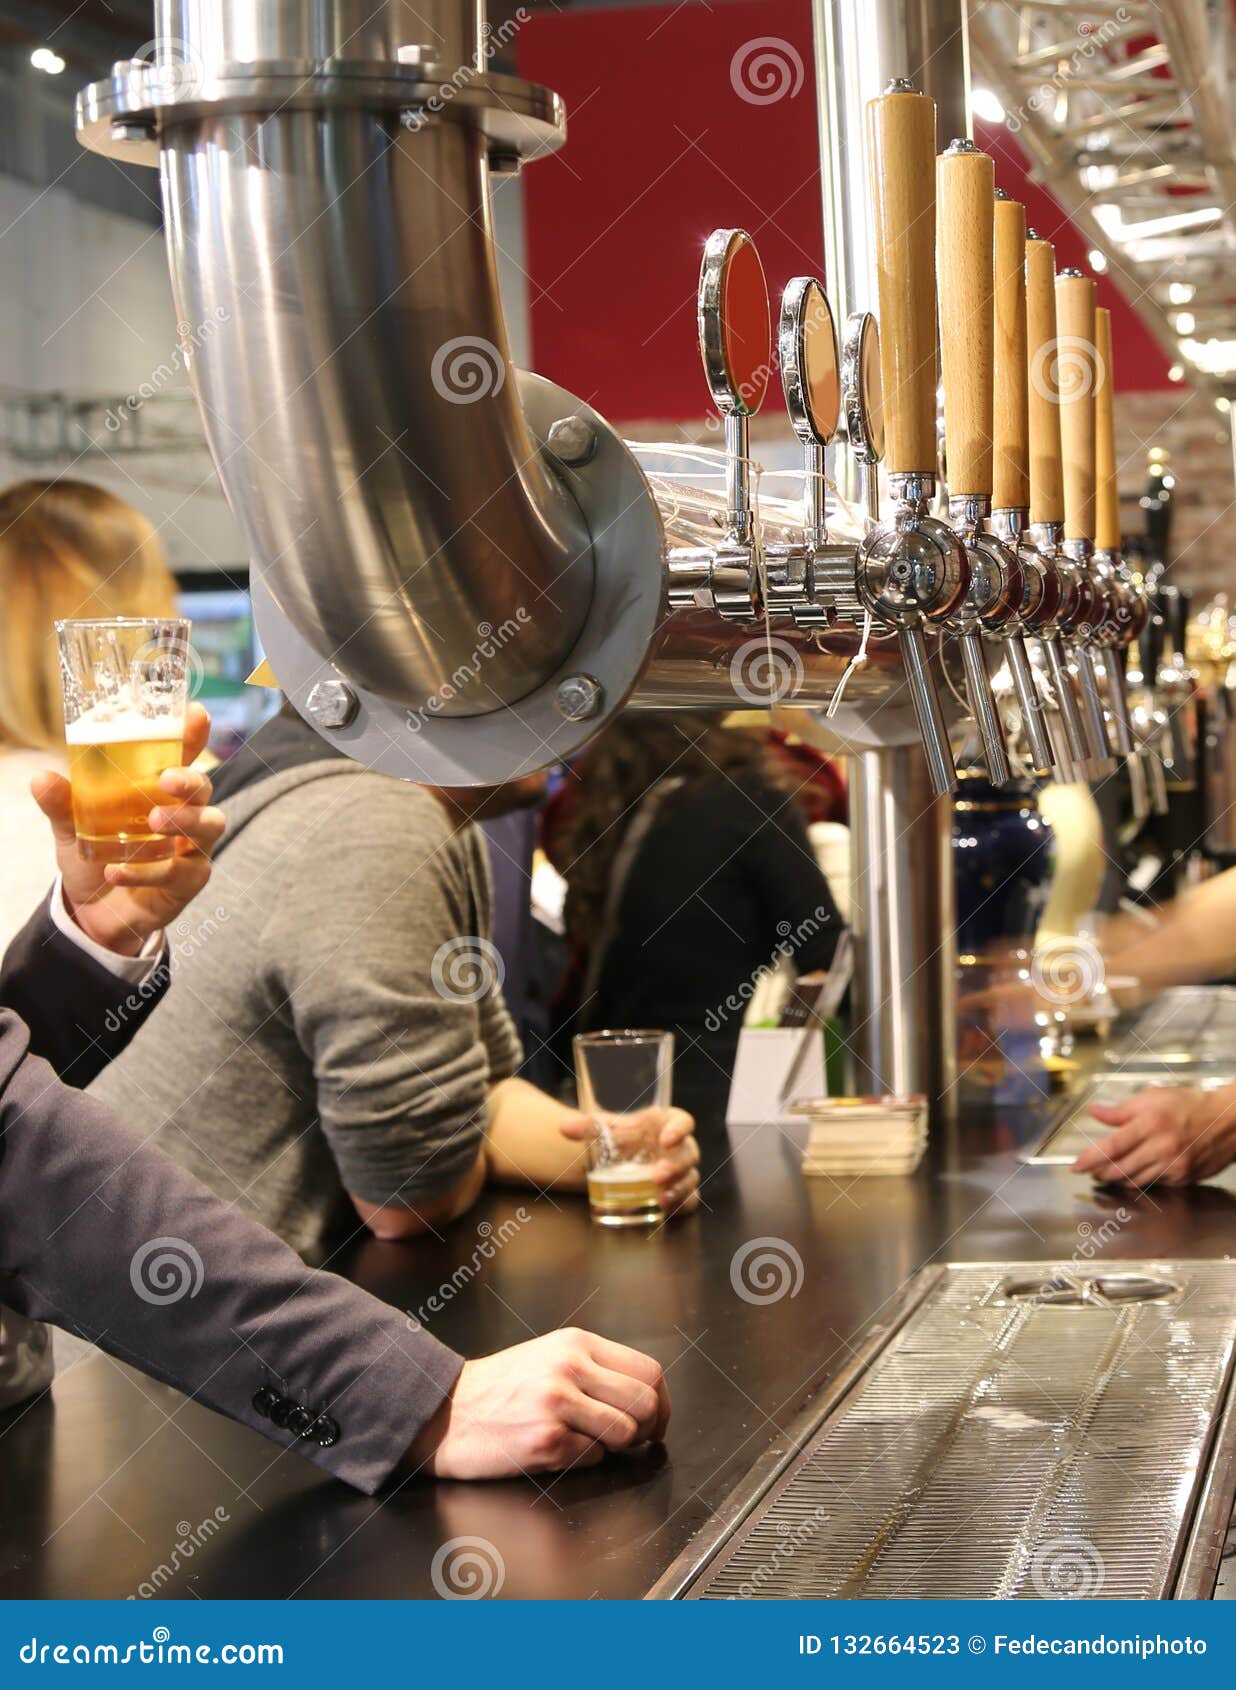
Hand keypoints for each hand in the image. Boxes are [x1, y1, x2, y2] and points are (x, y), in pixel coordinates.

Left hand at [31, 702, 225, 956]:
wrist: (93, 911)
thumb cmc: (93, 855)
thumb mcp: (72, 826)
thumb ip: (63, 804)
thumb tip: (41, 779)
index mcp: (159, 789)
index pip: (183, 755)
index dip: (193, 734)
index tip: (195, 713)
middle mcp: (183, 813)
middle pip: (204, 788)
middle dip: (191, 780)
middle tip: (167, 780)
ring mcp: (191, 848)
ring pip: (209, 825)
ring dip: (184, 820)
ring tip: (153, 822)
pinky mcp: (189, 882)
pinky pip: (181, 873)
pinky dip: (148, 871)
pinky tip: (115, 870)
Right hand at [406, 1328, 669, 1478]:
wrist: (446, 1411)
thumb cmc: (500, 1387)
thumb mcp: (550, 1356)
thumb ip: (596, 1368)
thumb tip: (646, 1399)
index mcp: (576, 1343)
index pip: (648, 1370)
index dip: (662, 1402)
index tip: (656, 1421)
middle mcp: (570, 1367)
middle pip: (645, 1402)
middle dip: (647, 1429)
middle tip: (631, 1440)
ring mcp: (558, 1404)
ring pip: (626, 1433)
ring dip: (615, 1447)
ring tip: (587, 1442)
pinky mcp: (546, 1441)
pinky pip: (593, 1458)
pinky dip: (584, 1460)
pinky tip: (556, 1449)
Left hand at [558, 1106, 700, 1216]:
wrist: (624, 1155)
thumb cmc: (623, 1137)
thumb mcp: (608, 1129)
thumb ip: (589, 1126)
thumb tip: (564, 1128)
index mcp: (666, 1124)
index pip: (683, 1121)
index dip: (679, 1129)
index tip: (666, 1139)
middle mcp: (679, 1146)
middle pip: (688, 1153)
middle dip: (675, 1165)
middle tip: (656, 1176)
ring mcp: (682, 1170)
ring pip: (691, 1177)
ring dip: (679, 1188)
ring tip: (660, 1199)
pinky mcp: (682, 1190)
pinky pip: (690, 1198)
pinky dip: (681, 1204)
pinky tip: (666, 1210)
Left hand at [1072, 1084, 1235, 1187]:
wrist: (1227, 1121)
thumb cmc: (1189, 1105)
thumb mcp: (1152, 1098)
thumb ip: (1120, 1110)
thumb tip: (1094, 1112)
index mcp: (1151, 1124)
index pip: (1112, 1146)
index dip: (1090, 1159)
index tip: (1076, 1166)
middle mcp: (1162, 1147)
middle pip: (1120, 1169)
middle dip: (1100, 1172)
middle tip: (1089, 1171)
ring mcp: (1174, 1166)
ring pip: (1135, 1181)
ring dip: (1116, 1179)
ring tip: (1106, 1173)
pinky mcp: (1183, 1178)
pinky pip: (1153, 1184)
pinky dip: (1139, 1181)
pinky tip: (1132, 1175)